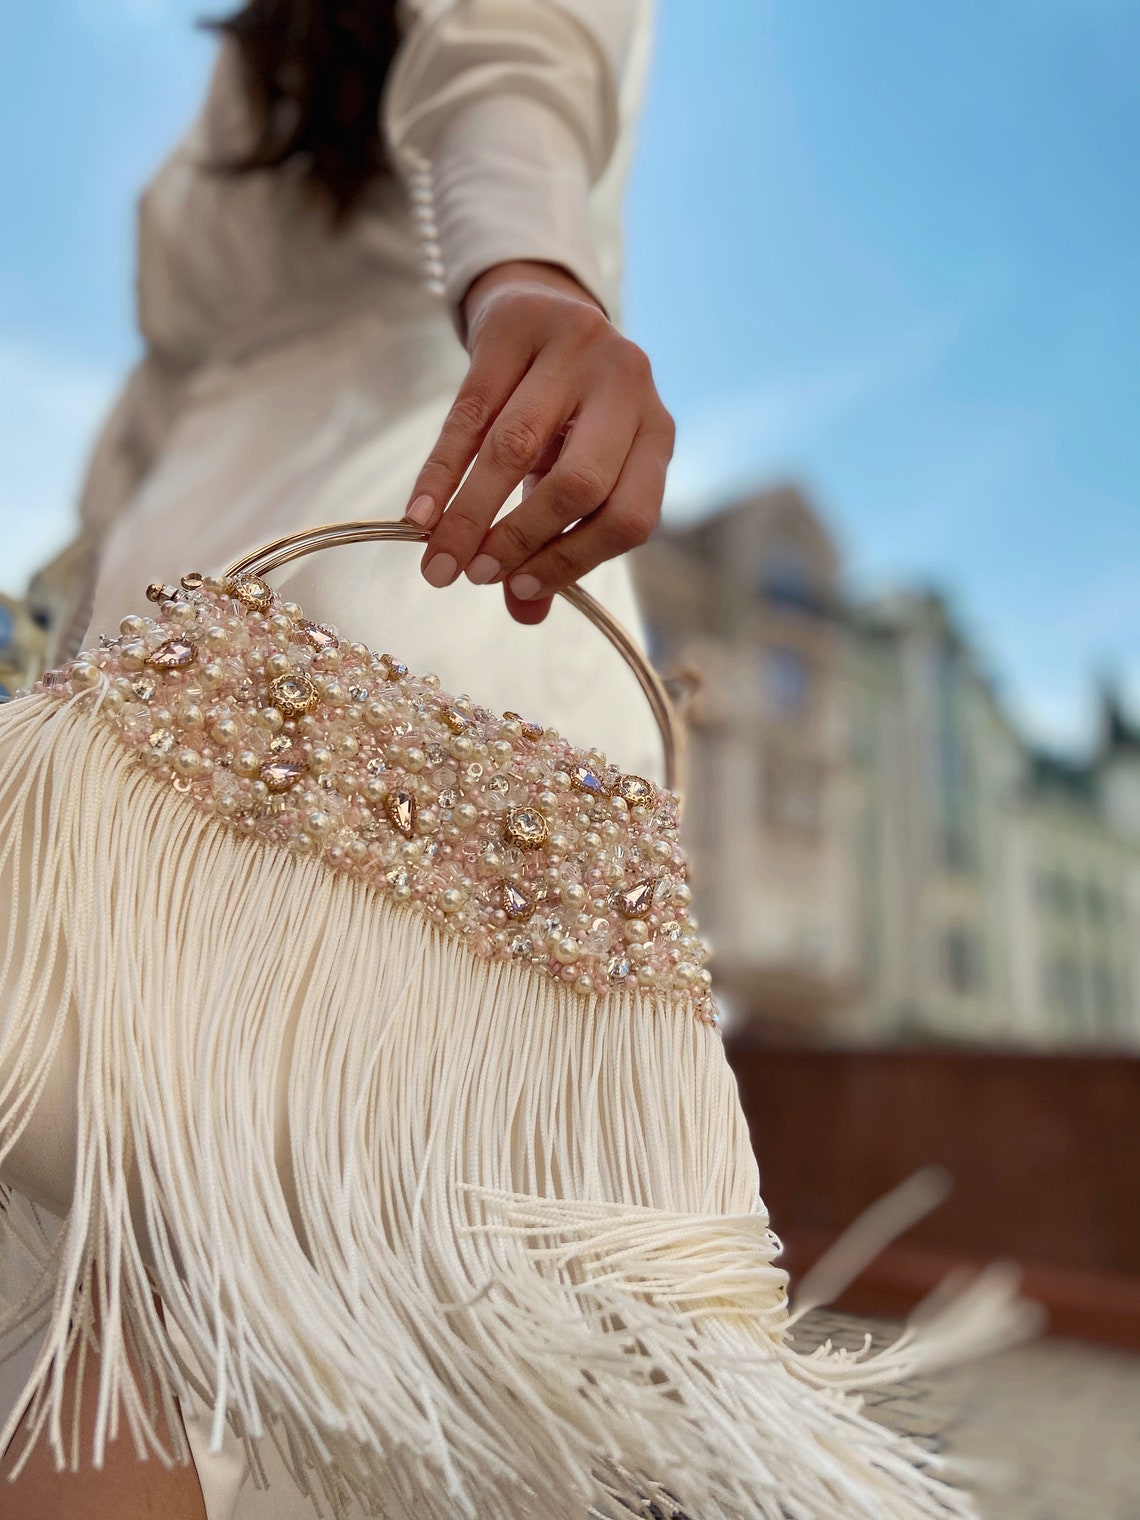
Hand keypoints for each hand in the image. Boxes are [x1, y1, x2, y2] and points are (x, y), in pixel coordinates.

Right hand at [403, 260, 674, 623]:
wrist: (540, 307)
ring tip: (438, 562)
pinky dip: (440, 473)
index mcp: (657, 435)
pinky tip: (419, 515)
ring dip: (471, 515)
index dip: (573, 562)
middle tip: (474, 577)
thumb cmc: (563, 413)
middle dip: (520, 540)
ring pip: (516, 447)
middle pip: (579, 484)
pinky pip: (469, 412)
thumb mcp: (571, 473)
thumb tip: (525, 614)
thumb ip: (557, 543)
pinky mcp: (520, 325)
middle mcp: (629, 387)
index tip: (518, 590)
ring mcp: (578, 347)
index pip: (630, 517)